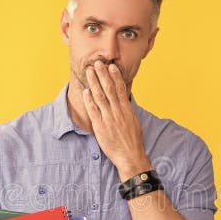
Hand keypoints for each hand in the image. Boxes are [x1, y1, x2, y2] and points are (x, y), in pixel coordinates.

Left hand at [83, 60, 151, 181]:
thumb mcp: (134, 122)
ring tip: (89, 72)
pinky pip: (93, 111)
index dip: (115, 76)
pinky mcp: (100, 127)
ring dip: (94, 83)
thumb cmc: (133, 141)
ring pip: (100, 97)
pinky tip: (86, 92)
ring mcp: (108, 118)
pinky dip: (89, 100)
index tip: (111, 67)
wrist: (130, 156)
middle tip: (97, 63)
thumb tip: (125, 101)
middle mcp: (117, 111)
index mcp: (127, 110)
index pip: (120, 89)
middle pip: (109, 89)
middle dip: (102, 75)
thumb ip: (128, 111)